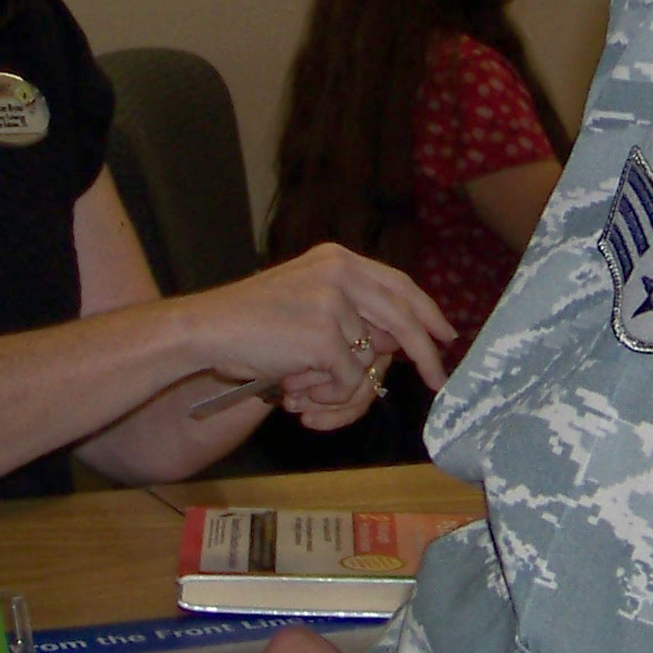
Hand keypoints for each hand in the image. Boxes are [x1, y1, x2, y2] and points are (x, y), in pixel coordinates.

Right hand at [184, 245, 451, 430]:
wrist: (207, 328)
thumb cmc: (250, 321)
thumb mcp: (306, 299)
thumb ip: (350, 310)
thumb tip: (396, 341)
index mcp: (337, 259)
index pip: (398, 283)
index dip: (425, 310)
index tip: (445, 334)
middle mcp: (340, 273)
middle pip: (403, 317)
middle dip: (425, 353)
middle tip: (438, 380)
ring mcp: (333, 303)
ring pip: (368, 359)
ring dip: (341, 382)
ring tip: (302, 382)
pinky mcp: (324, 336)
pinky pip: (348, 379)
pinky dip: (326, 393)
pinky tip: (294, 386)